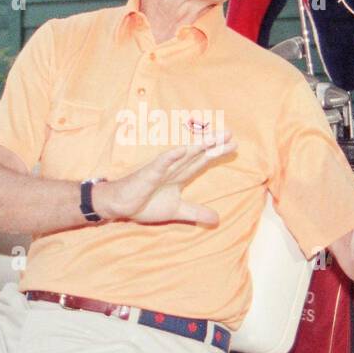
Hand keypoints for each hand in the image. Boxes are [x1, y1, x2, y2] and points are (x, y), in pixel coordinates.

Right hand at [96, 130, 236, 225]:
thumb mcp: (176, 210)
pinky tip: (182, 149)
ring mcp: (160, 170)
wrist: (119, 206)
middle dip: (212, 144)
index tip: (234, 145)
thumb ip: (196, 212)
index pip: (201, 162)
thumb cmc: (144, 203)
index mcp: (179, 176)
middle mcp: (173, 169)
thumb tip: (217, 219)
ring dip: (197, 146)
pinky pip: (160, 165)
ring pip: (182, 156)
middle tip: (230, 133)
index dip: (216, 153)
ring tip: (213, 137)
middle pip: (196, 155)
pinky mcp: (147, 175)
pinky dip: (171, 157)